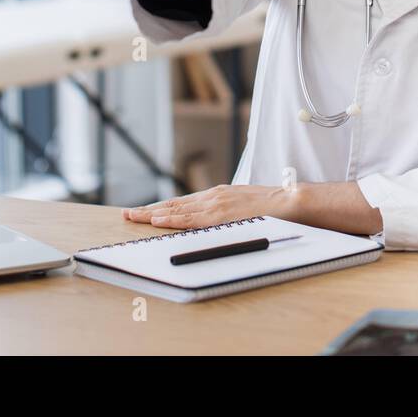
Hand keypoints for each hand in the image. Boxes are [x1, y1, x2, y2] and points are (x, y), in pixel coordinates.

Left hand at [121, 184, 300, 229]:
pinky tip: (156, 220)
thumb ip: (230, 211)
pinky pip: (190, 219)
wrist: (290, 201)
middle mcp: (213, 197)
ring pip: (176, 210)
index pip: (183, 203)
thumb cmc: (272, 207)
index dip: (162, 207)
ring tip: (132, 217)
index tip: (145, 212)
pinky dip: (170, 219)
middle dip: (149, 210)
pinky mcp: (220, 214)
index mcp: (218, 195)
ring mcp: (215, 204)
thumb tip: (220, 221)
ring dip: (152, 214)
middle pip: (174, 204)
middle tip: (127, 214)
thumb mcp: (246, 206)